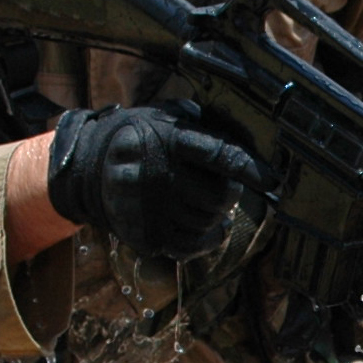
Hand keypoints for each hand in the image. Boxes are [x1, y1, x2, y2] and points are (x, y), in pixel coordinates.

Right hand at [46, 101, 269, 259]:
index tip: (274, 180)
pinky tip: (210, 228)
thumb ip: (201, 122)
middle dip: (230, 193)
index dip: (250, 169)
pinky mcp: (144, 233)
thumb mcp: (164, 116)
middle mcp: (158, 173)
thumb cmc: (139, 137)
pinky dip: (208, 240)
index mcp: (168, 139)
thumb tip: (248, 133)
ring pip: (208, 221)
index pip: (219, 155)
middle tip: (223, 186)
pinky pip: (191, 246)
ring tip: (204, 201)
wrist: (88, 166)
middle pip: (220, 196)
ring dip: (216, 215)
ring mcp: (150, 207)